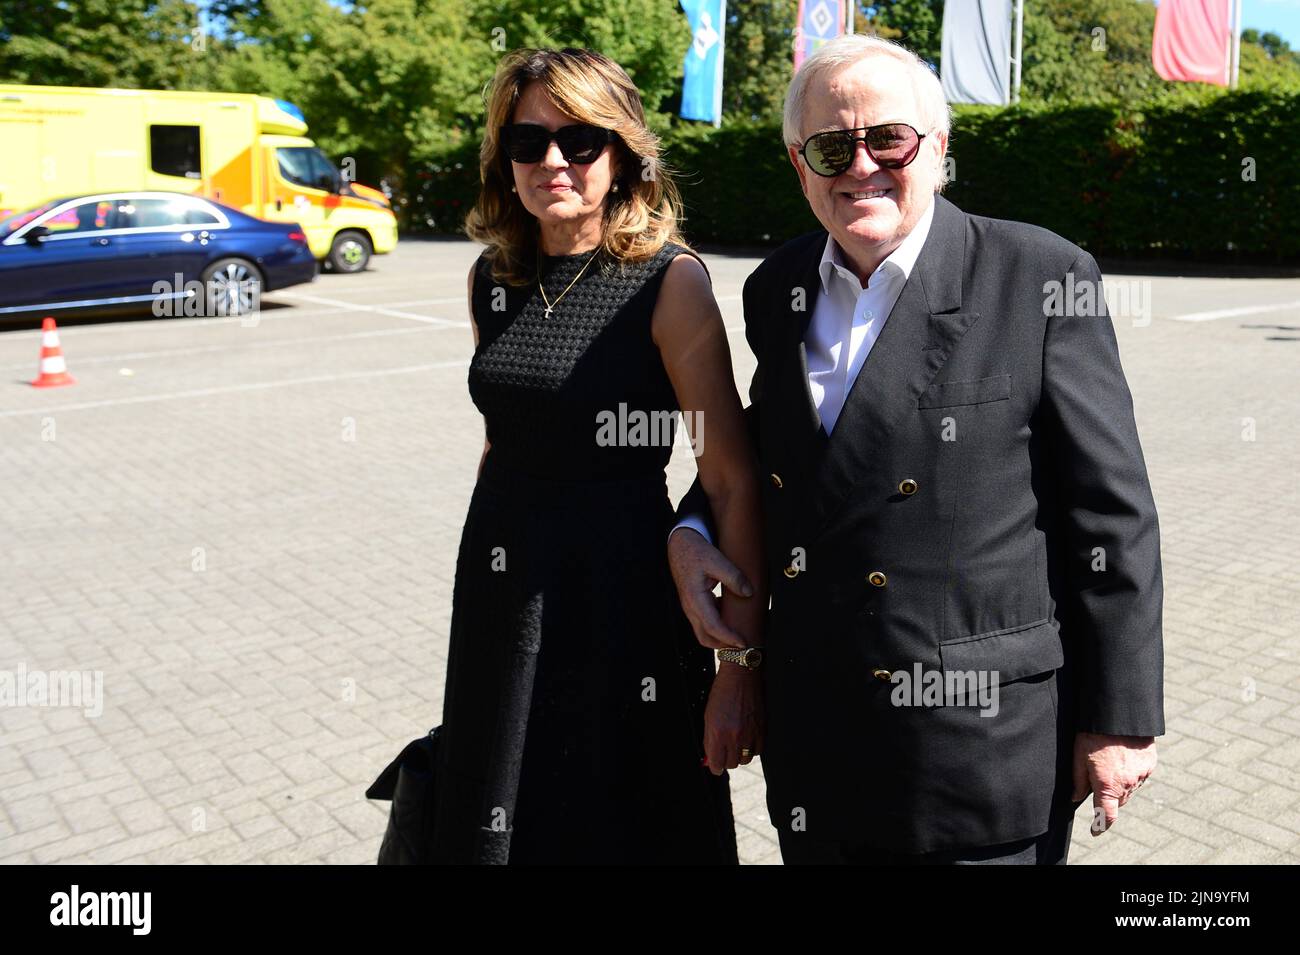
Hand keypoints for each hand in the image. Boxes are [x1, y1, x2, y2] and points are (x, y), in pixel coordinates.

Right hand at [667, 527, 753, 648]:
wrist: (680, 545)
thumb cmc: (696, 552)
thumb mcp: (717, 560)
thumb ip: (733, 577)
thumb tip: (749, 593)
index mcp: (695, 598)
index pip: (712, 627)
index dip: (728, 638)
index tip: (743, 643)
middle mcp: (690, 607)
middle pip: (705, 637)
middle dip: (723, 645)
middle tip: (743, 644)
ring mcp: (691, 607)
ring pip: (704, 632)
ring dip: (720, 637)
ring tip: (740, 633)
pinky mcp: (694, 604)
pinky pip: (705, 622)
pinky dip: (718, 626)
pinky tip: (731, 617)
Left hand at [703, 663, 763, 775]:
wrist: (741, 676)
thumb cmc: (722, 693)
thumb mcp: (709, 717)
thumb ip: (709, 740)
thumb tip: (710, 759)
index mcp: (718, 732)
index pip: (717, 763)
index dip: (715, 766)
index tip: (714, 765)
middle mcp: (734, 735)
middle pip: (731, 764)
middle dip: (726, 760)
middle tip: (724, 750)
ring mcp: (750, 734)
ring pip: (745, 759)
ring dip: (739, 755)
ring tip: (736, 742)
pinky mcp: (762, 730)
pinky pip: (758, 751)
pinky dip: (752, 748)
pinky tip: (747, 738)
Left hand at [1072, 732, 1156, 835]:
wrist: (1119, 716)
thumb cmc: (1094, 734)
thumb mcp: (1079, 756)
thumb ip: (1078, 780)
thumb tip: (1075, 797)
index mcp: (1108, 785)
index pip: (1107, 814)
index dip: (1101, 825)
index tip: (1095, 831)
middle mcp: (1127, 784)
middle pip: (1118, 801)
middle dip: (1108, 798)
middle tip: (1098, 781)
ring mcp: (1141, 775)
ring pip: (1129, 789)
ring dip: (1120, 785)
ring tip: (1110, 764)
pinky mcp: (1150, 764)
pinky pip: (1140, 776)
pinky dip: (1131, 773)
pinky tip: (1122, 759)